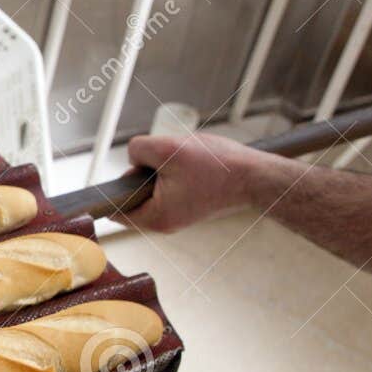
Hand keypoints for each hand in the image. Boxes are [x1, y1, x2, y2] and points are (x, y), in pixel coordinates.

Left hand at [123, 132, 268, 232]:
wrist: (257, 176)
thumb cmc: (218, 166)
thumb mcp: (168, 148)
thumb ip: (138, 151)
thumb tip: (133, 158)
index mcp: (155, 217)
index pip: (114, 208)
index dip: (116, 185)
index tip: (132, 170)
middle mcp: (164, 223)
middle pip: (132, 194)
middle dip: (142, 172)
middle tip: (166, 161)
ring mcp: (176, 215)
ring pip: (150, 187)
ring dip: (160, 169)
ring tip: (183, 162)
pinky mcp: (187, 205)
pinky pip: (167, 186)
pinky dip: (173, 172)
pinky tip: (190, 165)